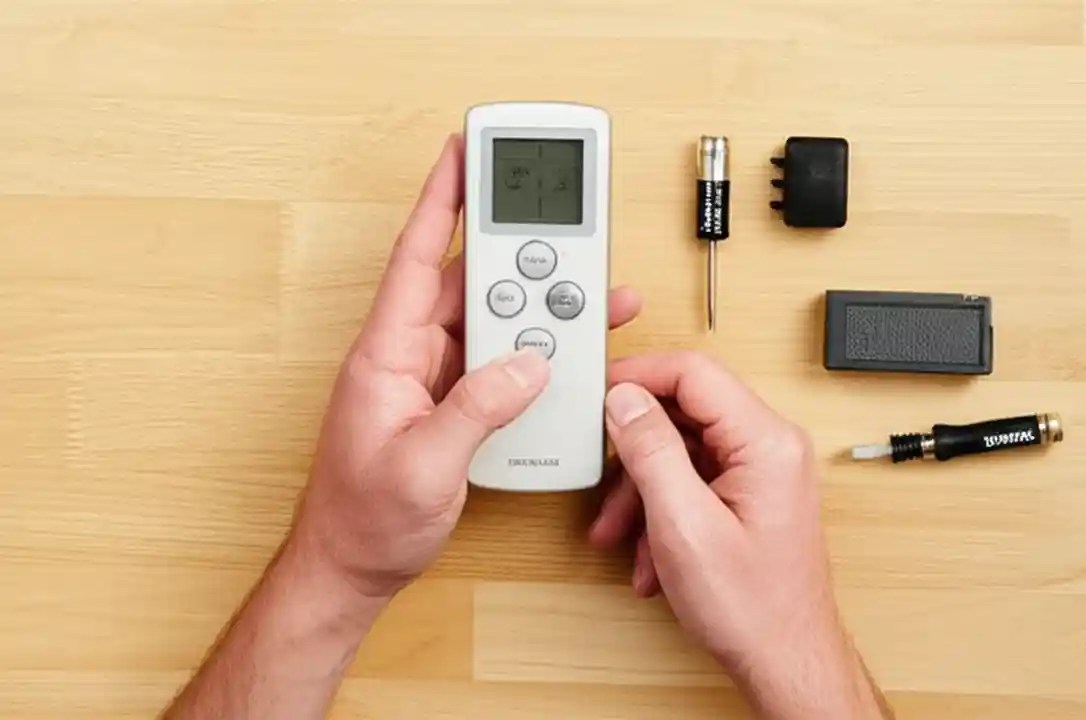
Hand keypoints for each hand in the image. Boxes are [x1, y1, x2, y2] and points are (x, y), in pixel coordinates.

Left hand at [289, 135, 641, 600]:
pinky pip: (498, 360)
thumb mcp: (424, 468)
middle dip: (516, 249)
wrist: (351, 569)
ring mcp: (430, 379)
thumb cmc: (365, 522)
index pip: (415, 259)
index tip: (463, 151)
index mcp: (385, 355)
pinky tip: (567, 347)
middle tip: (558, 212)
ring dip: (537, 305)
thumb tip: (528, 363)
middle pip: (466, 282)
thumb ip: (478, 410)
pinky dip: (534, 350)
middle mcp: (408, 356)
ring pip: (491, 320)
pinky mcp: (451, 403)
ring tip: (591, 288)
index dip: (440, 201)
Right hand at [589, 352, 886, 719]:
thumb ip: (652, 451)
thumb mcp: (684, 525)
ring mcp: (762, 470)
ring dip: (641, 490)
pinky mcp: (751, 494)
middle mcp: (771, 447)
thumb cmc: (753, 608)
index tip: (600, 392)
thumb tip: (625, 400)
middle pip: (685, 411)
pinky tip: (647, 553)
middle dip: (634, 448)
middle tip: (601, 468)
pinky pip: (694, 479)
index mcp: (766, 442)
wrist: (784, 661)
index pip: (694, 373)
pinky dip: (661, 510)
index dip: (639, 375)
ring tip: (618, 532)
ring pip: (682, 450)